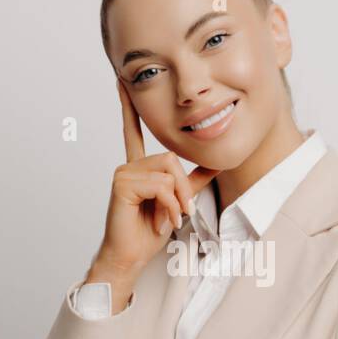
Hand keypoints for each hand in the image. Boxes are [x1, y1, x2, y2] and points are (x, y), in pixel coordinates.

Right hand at [93, 78, 218, 284]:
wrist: (131, 256)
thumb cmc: (148, 231)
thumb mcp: (178, 202)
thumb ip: (194, 180)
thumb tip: (216, 163)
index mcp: (139, 166)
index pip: (134, 130)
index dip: (129, 107)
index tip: (121, 82)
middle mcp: (129, 165)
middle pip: (171, 158)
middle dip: (184, 188)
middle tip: (182, 212)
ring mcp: (123, 172)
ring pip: (168, 171)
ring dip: (178, 199)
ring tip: (170, 218)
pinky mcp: (122, 183)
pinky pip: (160, 185)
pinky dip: (169, 205)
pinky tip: (162, 221)